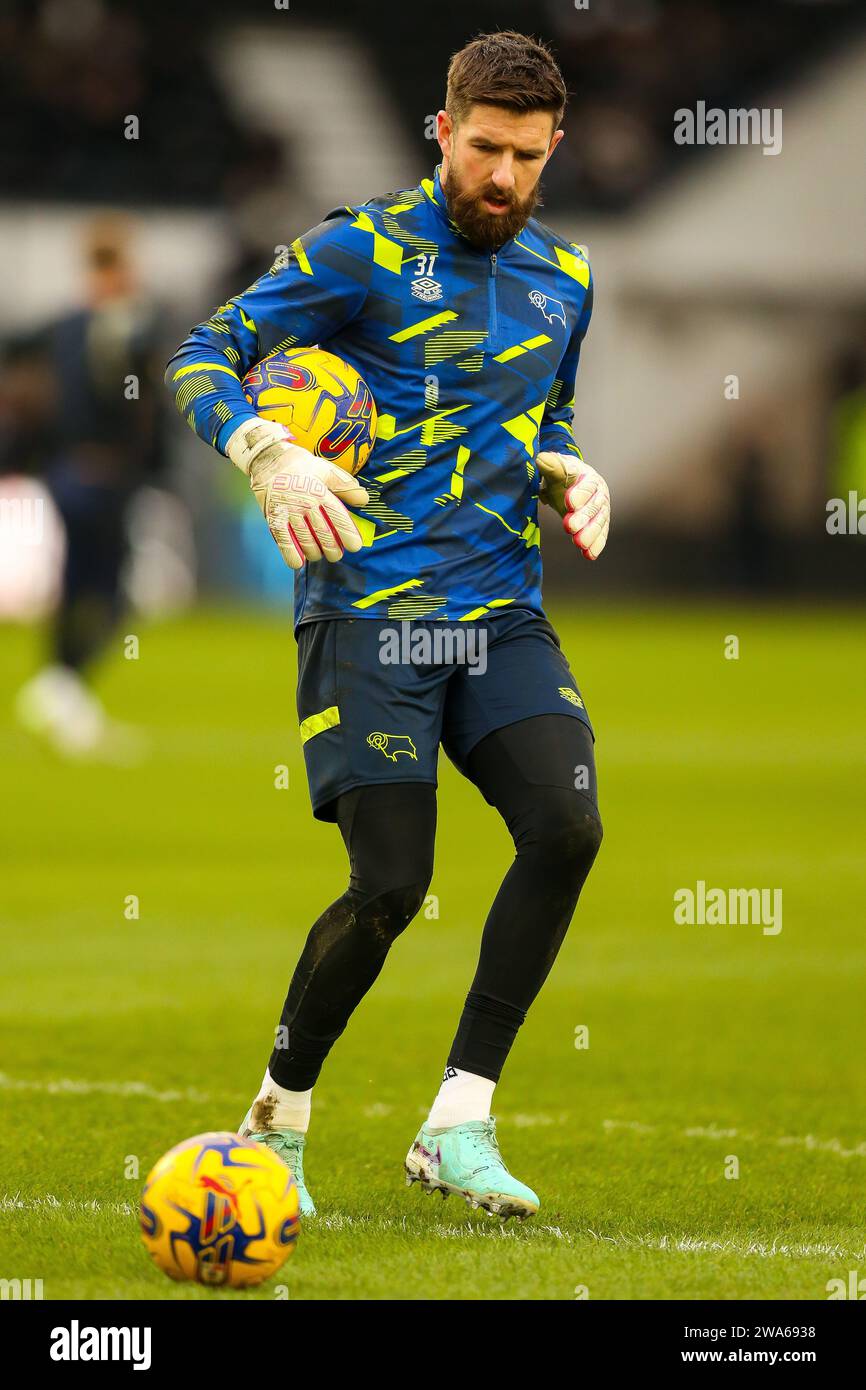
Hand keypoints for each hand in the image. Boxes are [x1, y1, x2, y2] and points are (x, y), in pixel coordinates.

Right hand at [226, 417, 368, 569]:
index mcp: (319, 491)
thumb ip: (346, 485)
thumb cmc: (302, 467)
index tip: (354, 546)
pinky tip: (299, 561)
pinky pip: (283, 542)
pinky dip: (292, 555)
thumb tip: (364, 500)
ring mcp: (288, 512)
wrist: (269, 460)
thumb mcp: (326, 469)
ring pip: (306, 541)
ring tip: (320, 554)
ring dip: (316, 553)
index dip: (348, 534)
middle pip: (323, 533)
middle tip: (337, 554)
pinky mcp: (274, 519)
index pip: (337, 516)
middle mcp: (304, 503)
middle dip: (333, 549)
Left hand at [536, 450, 609, 560]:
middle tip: (569, 527)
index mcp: (589, 477)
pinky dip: (596, 545)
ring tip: (579, 544)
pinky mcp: (599, 523)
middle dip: (583, 518)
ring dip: (590, 534)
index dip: (579, 494)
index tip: (568, 503)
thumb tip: (541, 459)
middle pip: (593, 506)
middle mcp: (599, 493)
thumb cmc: (562, 474)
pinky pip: (600, 535)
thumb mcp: (556, 468)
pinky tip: (589, 555)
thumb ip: (551, 465)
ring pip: (598, 522)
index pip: (586, 485)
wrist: (570, 482)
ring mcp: (601, 509)